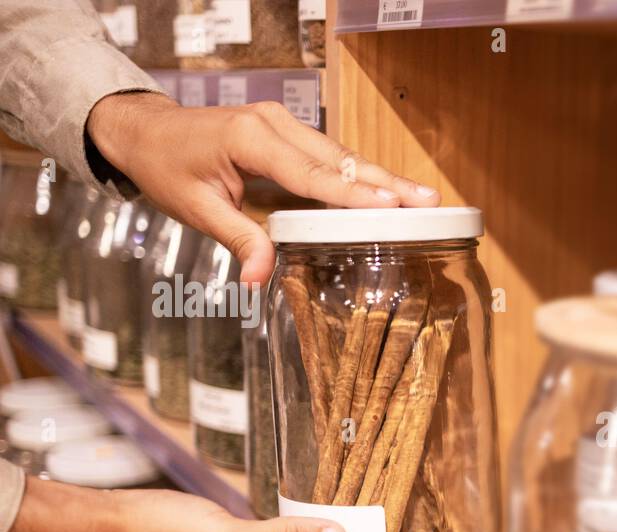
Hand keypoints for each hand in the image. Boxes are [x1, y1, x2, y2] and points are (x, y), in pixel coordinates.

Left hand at [85, 92, 440, 285]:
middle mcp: (274, 124)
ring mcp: (283, 124)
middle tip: (430, 201)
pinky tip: (389, 192)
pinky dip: (359, 176)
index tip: (393, 204)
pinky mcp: (287, 133)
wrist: (145, 132)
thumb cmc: (166, 166)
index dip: (354, 193)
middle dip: (387, 182)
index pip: (312, 174)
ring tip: (422, 199)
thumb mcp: (194, 209)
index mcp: (251, 139)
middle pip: (340, 159)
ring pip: (341, 156)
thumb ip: (236, 239)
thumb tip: (260, 279)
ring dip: (381, 179)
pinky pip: (329, 157)